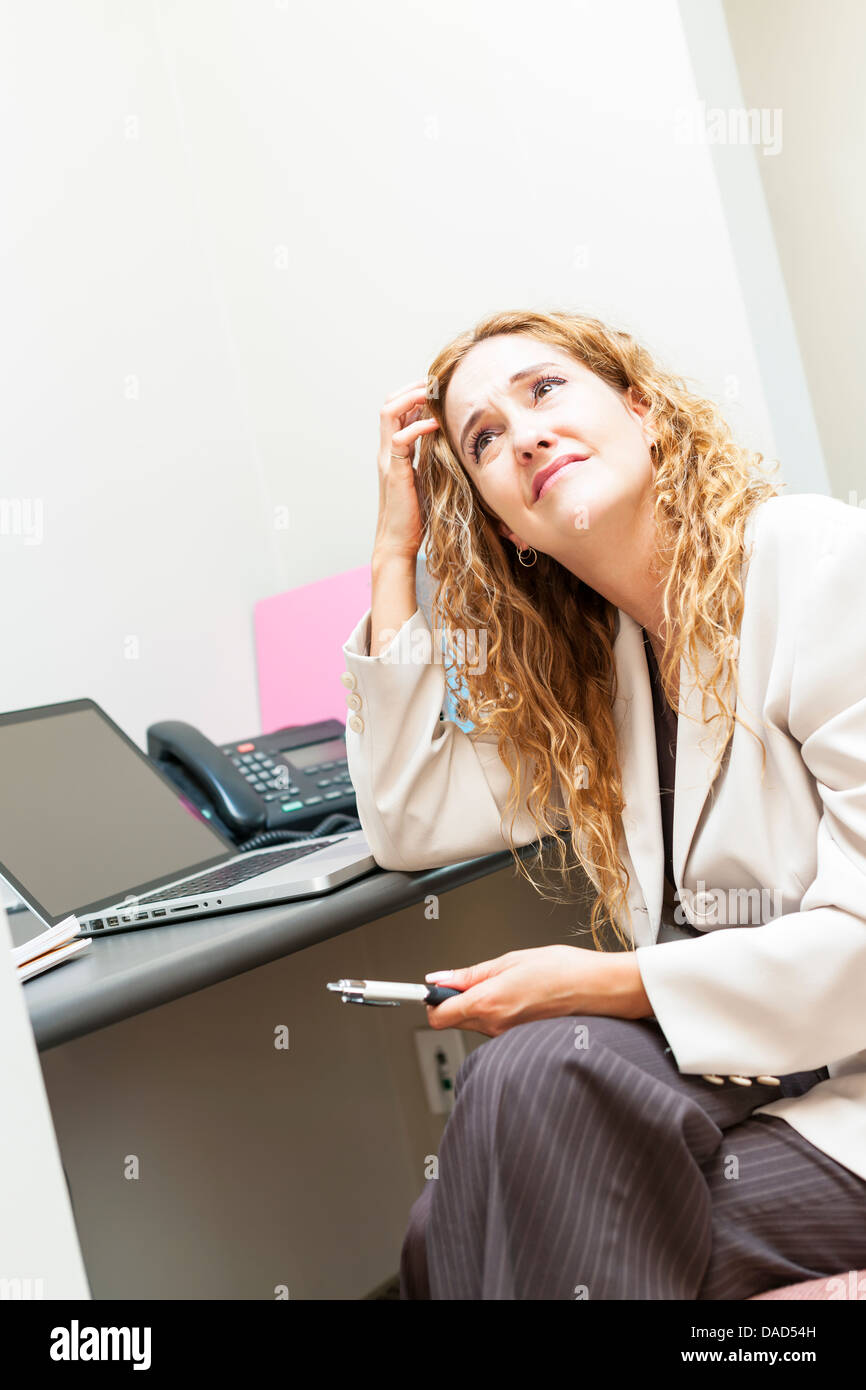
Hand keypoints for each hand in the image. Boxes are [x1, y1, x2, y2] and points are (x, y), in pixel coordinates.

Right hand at [374, 378, 439, 561]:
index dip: (414, 394)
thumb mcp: (427, 477)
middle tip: (436, 383)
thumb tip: (450, 441)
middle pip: (389, 404)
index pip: (397, 410)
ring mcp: (388, 460)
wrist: (399, 541)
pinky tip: (436, 425)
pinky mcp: (395, 472)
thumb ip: (431, 458)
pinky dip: (417, 426)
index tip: (437, 389)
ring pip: (389, 413)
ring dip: (411, 398)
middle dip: (412, 388)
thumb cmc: (416, 515)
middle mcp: (387, 451)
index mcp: (394, 452)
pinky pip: (400, 439)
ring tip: (432, 394)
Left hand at [424, 945, 652, 1035]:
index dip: (431, 1000)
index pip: (438, 1015)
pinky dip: (498, 1013)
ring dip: (480, 1006)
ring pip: (474, 1023)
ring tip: (508, 985)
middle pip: (453, 1019)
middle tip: (479, 979)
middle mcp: (494, 1027)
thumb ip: (471, 973)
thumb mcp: (511, 960)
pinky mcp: (519, 1041)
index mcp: (488, 1003)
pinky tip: (519, 998)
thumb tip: (440, 978)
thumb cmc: (565, 970)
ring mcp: (507, 1037)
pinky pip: (495, 1027)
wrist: (601, 991)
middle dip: (457, 1000)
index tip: (427, 988)